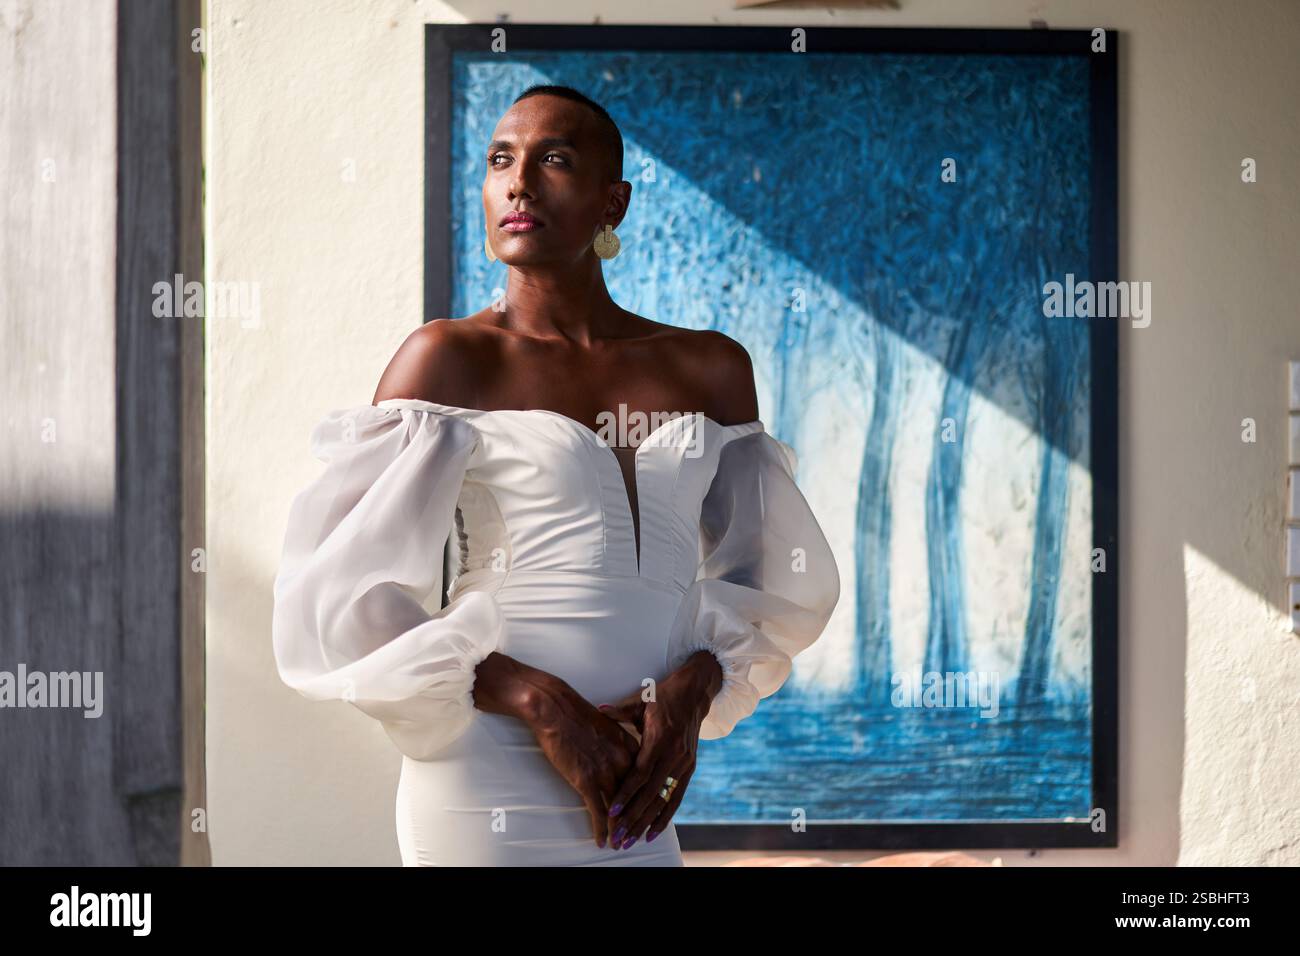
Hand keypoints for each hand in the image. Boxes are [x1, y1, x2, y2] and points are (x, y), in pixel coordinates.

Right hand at [523, 679, 642, 848]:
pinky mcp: (585, 780)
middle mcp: (622, 761)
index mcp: (629, 746)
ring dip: (621, 830)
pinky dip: (600, 829)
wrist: (556, 708)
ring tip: (623, 844)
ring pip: (619, 809)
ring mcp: (605, 772)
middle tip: (639, 837)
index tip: (650, 812)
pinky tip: (601, 841)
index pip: (645, 779)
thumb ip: (618, 740)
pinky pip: (597, 812)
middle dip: (638, 820)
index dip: (648, 798)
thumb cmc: (577, 712)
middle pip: (636, 798)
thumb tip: (620, 749)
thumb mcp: (608, 724)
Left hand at [597, 653, 720, 849]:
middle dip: (633, 817)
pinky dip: (664, 817)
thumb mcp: (641, 700)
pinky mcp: (689, 768)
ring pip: (664, 800)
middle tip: (618, 837)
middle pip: (651, 793)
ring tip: (632, 840)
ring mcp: (684, 763)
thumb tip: (598, 711)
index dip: (625, 794)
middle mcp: (675, 754)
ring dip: (647, 822)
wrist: (695, 693)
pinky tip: (653, 832)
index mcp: (661, 738)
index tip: (610, 811)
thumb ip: (620, 711)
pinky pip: (676, 798)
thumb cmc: (663, 696)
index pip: (640, 773)